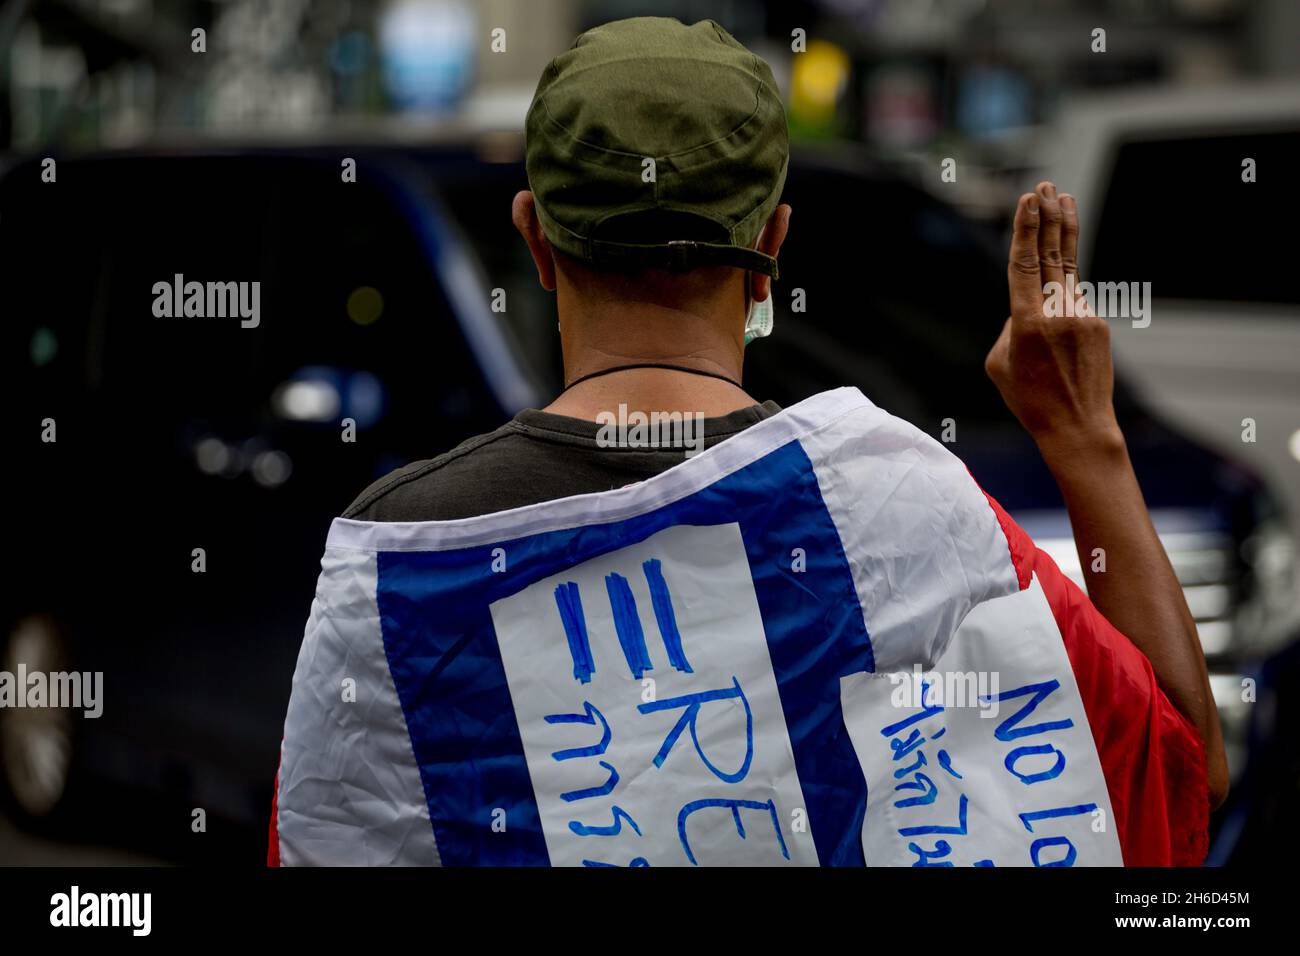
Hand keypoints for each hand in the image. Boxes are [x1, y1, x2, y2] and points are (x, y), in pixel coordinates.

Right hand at [984, 182, 1121, 456]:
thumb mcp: (1000, 364)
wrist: (1077, 426)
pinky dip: (1063, 298)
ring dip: (1063, 234)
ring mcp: (1082, 316)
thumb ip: (1009, 326)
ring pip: (1066, 272)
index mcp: (1027, 322)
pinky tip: (1060, 315)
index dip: (1026, 228)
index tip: (1029, 200)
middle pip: (1052, 253)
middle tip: (1047, 185)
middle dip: (1049, 216)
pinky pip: (1073, 302)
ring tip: (1063, 198)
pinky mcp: (1098, 323)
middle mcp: (1058, 312)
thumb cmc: (1029, 400)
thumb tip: (1025, 306)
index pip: (1025, 264)